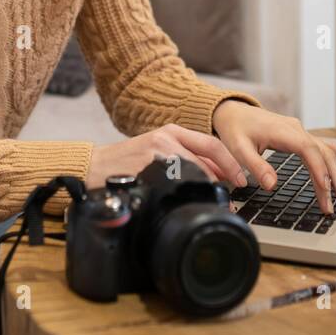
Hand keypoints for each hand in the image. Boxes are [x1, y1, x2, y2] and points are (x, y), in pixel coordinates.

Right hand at [86, 123, 247, 190]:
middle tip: (234, 195)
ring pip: (196, 171)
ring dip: (210, 188)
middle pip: (208, 158)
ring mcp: (156, 152)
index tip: (241, 179)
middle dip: (226, 178)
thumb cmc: (127, 164)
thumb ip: (184, 159)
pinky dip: (189, 192)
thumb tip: (215, 176)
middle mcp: (166, 138)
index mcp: (171, 132)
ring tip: (216, 202)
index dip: (231, 163)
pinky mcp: (146, 166)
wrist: (93, 166)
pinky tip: (191, 202)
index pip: (212, 145)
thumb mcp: (157, 152)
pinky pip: (177, 181)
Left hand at [211, 100, 335, 214]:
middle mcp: (296, 129)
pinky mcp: (301, 136)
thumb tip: (271, 185)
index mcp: (283, 131)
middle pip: (322, 152)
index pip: (308, 149)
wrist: (233, 111)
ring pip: (327, 149)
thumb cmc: (235, 129)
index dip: (319, 169)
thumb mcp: (238, 148)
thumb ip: (255, 166)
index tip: (325, 188)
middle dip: (332, 177)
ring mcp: (301, 131)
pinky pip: (325, 147)